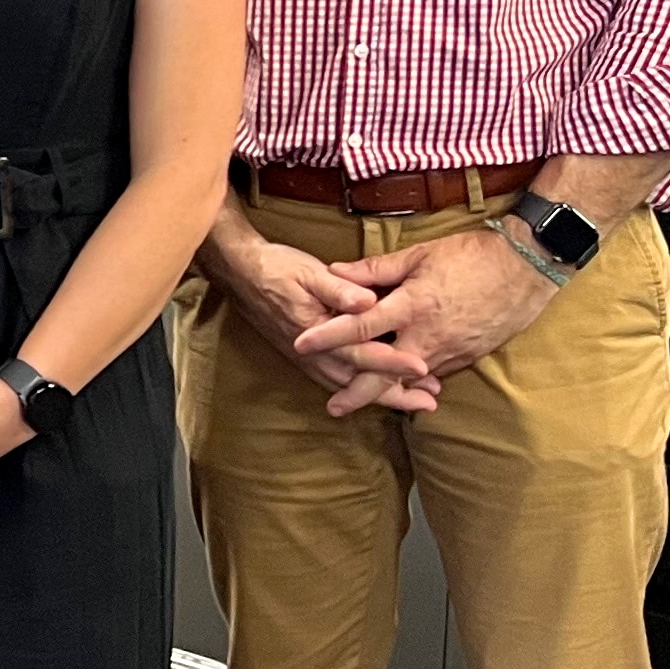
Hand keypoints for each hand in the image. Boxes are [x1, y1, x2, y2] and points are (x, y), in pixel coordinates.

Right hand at [207, 222, 432, 415]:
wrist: (240, 272)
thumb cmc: (276, 267)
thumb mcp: (309, 271)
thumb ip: (340, 289)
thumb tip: (369, 302)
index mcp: (317, 332)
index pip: (361, 353)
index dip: (393, 362)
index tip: (423, 368)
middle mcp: (313, 353)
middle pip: (359, 381)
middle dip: (395, 393)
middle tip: (429, 401)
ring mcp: (307, 358)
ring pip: (348, 386)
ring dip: (381, 394)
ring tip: (414, 401)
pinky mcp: (305, 356)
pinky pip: (336, 380)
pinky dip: (360, 388)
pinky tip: (376, 389)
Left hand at [297, 227, 559, 410]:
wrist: (527, 266)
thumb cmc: (472, 254)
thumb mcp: (420, 254)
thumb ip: (375, 268)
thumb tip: (336, 271)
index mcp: (411, 305)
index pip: (360, 326)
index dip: (328, 337)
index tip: (300, 345)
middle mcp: (428, 335)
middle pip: (384, 373)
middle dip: (356, 393)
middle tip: (333, 406)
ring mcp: (450, 350)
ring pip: (410, 379)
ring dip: (386, 392)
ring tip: (360, 402)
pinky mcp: (467, 357)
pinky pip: (434, 374)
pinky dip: (415, 383)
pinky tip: (402, 390)